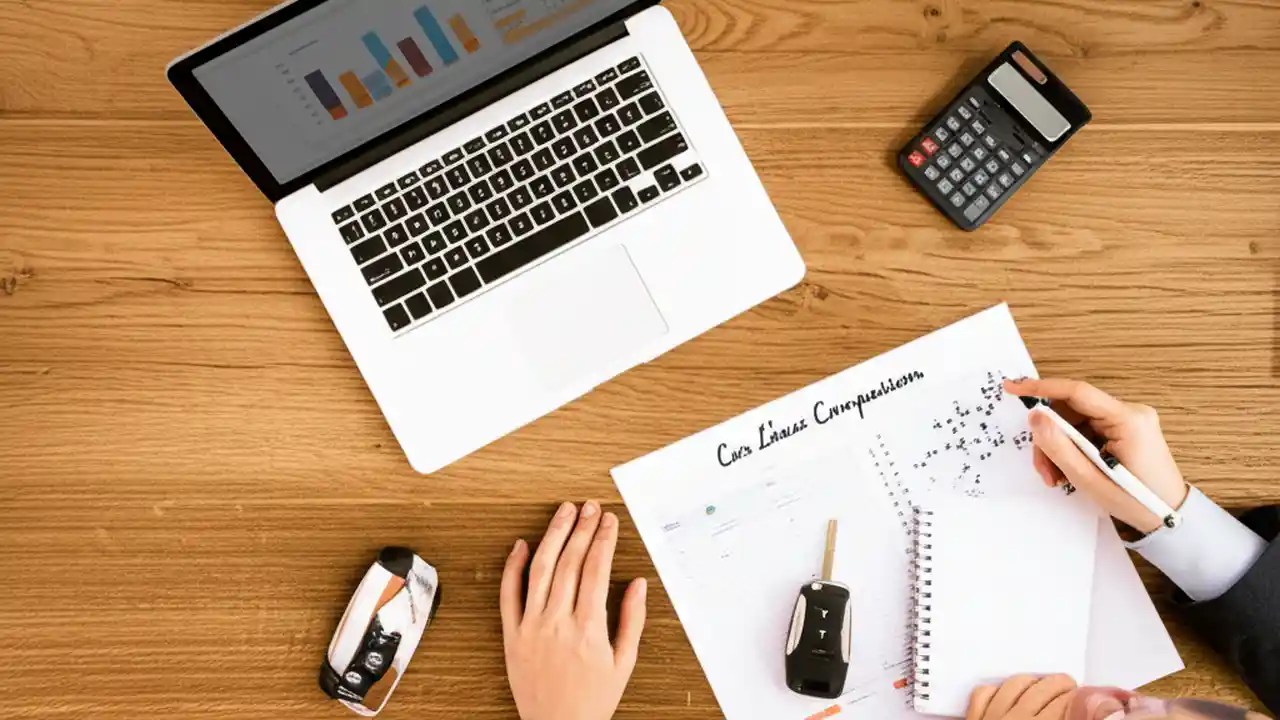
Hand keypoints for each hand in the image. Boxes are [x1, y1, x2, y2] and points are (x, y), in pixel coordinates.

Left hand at [501, 501, 647, 719]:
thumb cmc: (592, 700)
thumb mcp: (624, 663)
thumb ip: (632, 620)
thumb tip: (637, 583)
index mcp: (588, 630)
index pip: (595, 570)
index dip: (603, 540)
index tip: (609, 521)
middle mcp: (557, 623)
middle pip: (569, 563)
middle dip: (582, 529)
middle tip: (590, 508)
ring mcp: (531, 627)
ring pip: (540, 570)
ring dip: (553, 536)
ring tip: (564, 513)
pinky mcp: (511, 635)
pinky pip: (508, 594)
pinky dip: (513, 566)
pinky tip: (522, 544)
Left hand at [967, 674, 1077, 719]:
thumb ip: (1068, 718)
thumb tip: (1086, 708)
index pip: (1064, 703)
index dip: (1077, 696)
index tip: (1082, 695)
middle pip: (1041, 689)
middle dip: (1059, 684)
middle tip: (1068, 686)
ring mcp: (990, 717)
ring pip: (1014, 685)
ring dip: (1030, 683)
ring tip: (1040, 685)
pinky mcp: (972, 718)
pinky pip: (982, 694)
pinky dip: (995, 690)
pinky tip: (1004, 693)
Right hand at [1004, 378, 1189, 533]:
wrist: (1171, 517)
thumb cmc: (1138, 502)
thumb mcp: (1090, 479)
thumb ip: (1059, 447)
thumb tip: (1035, 417)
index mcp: (1128, 420)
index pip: (1077, 392)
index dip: (1041, 388)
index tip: (1013, 387)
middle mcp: (1131, 413)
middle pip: (1072, 411)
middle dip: (1051, 438)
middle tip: (1043, 468)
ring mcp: (1129, 421)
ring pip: (1076, 423)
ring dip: (1060, 447)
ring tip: (1057, 476)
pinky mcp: (1126, 430)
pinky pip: (1087, 431)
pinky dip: (1073, 449)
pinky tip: (1070, 470)